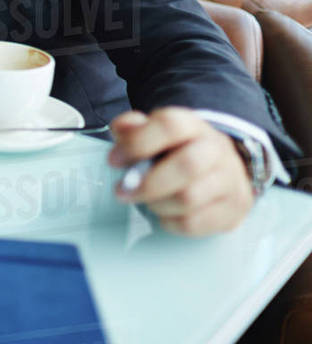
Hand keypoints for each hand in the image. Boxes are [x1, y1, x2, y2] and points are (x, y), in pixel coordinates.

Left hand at [108, 108, 253, 235]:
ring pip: (189, 198)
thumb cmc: (176, 151)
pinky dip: (169, 221)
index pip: (170, 125)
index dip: (137, 143)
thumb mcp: (152, 132)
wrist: (218, 167)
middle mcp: (217, 150)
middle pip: (187, 166)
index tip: (114, 160)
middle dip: (147, 183)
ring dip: (157, 203)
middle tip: (123, 191)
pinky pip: (193, 223)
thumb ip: (132, 128)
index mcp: (193, 126)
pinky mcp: (233, 210)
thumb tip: (123, 130)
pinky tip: (165, 212)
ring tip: (148, 199)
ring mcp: (230, 181)